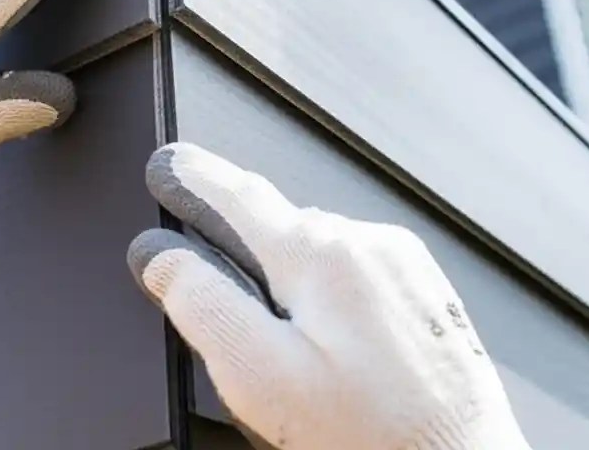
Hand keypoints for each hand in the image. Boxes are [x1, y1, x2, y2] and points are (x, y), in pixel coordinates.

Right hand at [127, 143, 530, 449]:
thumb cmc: (370, 436)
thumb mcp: (259, 377)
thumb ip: (204, 306)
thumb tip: (163, 258)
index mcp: (321, 256)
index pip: (238, 194)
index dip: (194, 177)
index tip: (169, 165)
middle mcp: (367, 243)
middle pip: (278, 224)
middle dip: (244, 249)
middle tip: (229, 306)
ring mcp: (402, 264)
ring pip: (320, 250)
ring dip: (292, 279)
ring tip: (295, 352)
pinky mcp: (425, 291)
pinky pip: (358, 272)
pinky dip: (332, 296)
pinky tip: (337, 350)